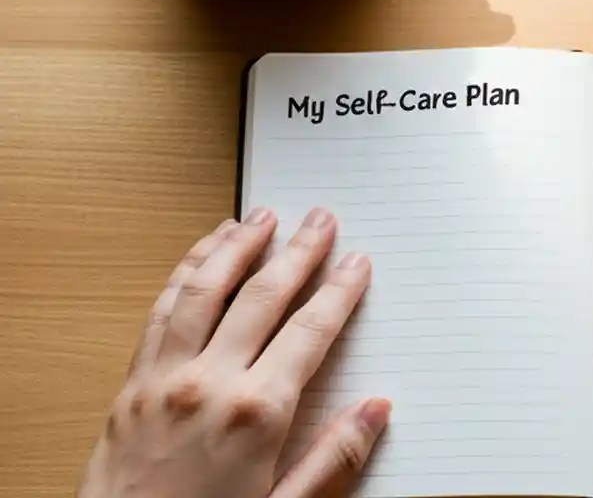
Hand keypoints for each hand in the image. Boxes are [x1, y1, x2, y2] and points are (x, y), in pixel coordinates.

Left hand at [78, 207, 387, 497]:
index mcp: (256, 414)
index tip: (356, 263)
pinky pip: (161, 311)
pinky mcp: (131, 384)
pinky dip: (184, 273)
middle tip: (321, 220)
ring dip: (236, 246)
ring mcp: (164, 378)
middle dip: (298, 252)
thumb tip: (377, 410)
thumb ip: (334, 458)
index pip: (310, 332)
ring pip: (205, 289)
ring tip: (260, 217)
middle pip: (263, 296)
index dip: (338, 291)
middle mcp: (209, 383)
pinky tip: (200, 255)